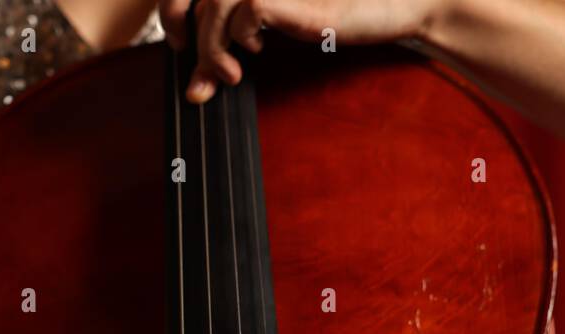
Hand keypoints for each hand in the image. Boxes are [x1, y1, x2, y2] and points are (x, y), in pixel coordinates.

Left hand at [159, 0, 446, 101]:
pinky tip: (259, 50)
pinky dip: (242, 35)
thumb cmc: (338, 17)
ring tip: (233, 74)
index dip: (170, 12)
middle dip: (180, 31)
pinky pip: (245, 7)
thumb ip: (230, 56)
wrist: (393, 5)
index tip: (178, 45)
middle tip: (203, 68)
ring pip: (213, 2)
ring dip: (212, 46)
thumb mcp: (273, 39)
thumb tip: (195, 93)